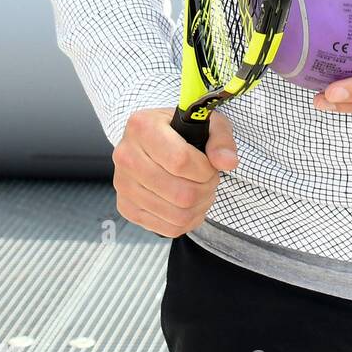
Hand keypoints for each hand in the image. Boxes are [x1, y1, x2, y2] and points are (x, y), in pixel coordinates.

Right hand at [112, 107, 237, 237]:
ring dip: (199, 206)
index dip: (205, 170)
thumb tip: (228, 162)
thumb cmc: (181, 130)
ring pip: (176, 214)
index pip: (180, 161)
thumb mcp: (207, 123)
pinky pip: (166, 228)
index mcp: (142, 126)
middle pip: (180, 193)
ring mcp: (123, 185)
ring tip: (202, 191)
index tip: (211, 166)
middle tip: (210, 180)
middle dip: (206, 189)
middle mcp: (126, 156)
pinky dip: (187, 221)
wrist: (151, 139)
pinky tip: (191, 205)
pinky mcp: (126, 207)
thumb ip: (221, 140)